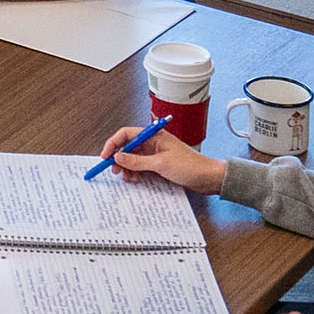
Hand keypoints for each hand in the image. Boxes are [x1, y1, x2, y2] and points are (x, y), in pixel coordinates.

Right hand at [98, 124, 227, 192]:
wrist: (207, 177)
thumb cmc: (191, 166)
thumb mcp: (160, 164)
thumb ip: (137, 161)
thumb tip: (118, 157)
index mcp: (154, 136)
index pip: (126, 134)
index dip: (113, 144)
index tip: (105, 156)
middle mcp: (153, 143)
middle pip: (127, 147)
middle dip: (119, 159)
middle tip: (115, 170)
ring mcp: (155, 154)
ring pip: (133, 159)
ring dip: (127, 168)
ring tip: (128, 177)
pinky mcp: (158, 164)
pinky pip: (140, 167)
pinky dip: (135, 173)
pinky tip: (136, 179)